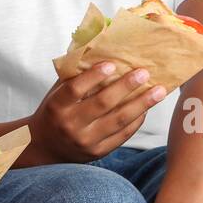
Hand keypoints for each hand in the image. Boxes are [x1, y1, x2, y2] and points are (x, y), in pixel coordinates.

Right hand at [28, 62, 166, 163]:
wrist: (44, 147)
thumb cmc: (54, 111)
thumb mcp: (56, 92)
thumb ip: (75, 76)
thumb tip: (100, 49)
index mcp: (56, 106)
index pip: (75, 89)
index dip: (93, 76)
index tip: (112, 64)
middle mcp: (70, 125)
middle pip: (102, 104)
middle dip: (126, 87)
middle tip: (144, 72)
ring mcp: (85, 141)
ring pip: (118, 120)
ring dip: (141, 104)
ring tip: (158, 91)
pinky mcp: (98, 152)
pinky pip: (123, 135)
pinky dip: (137, 120)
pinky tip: (147, 108)